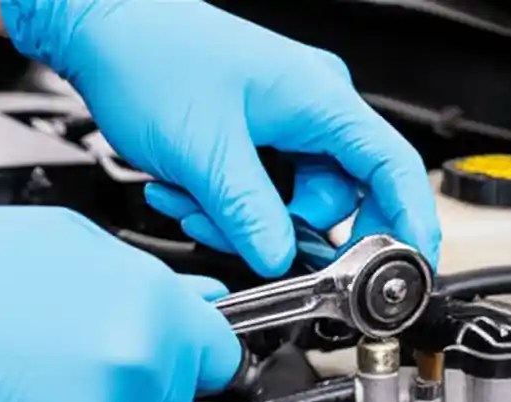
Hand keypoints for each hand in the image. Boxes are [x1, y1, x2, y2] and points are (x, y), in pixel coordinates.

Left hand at [0, 0, 440, 276]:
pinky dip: (228, 202)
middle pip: (338, 197)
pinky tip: (188, 189)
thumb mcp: (205, 152)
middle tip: (255, 242)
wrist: (100, 25)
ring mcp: (287, 118)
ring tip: (193, 202)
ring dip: (244, 219)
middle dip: (290, 230)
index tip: (410, 267)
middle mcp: (314, 107)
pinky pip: (264, 187)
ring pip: (293, 200)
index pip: (392, 168)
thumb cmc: (151, 56)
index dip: (410, 223)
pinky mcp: (259, 130)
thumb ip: (250, 216)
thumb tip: (279, 261)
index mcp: (320, 100)